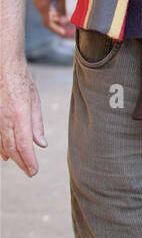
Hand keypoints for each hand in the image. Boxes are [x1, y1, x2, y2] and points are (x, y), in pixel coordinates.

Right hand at [0, 60, 46, 175]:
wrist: (3, 66)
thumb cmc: (21, 80)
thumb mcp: (34, 101)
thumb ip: (36, 124)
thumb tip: (41, 145)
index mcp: (19, 115)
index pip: (24, 145)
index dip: (29, 161)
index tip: (34, 171)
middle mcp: (5, 119)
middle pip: (13, 148)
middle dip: (22, 162)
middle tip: (30, 172)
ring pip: (3, 143)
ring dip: (12, 156)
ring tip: (20, 165)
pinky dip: (1, 147)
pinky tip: (4, 153)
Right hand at [31, 0, 73, 37]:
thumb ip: (62, 9)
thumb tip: (65, 20)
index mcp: (42, 6)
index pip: (48, 24)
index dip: (56, 29)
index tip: (64, 33)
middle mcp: (38, 5)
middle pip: (47, 19)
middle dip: (58, 22)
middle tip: (68, 20)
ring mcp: (37, 1)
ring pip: (46, 14)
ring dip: (56, 16)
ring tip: (66, 15)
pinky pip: (45, 8)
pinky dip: (52, 11)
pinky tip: (59, 10)